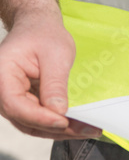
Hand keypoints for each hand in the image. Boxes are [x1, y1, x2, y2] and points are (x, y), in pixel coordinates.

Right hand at [0, 11, 101, 138]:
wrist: (39, 28)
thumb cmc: (44, 35)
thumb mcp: (56, 55)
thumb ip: (54, 84)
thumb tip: (57, 112)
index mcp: (2, 73)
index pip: (15, 104)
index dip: (40, 118)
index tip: (64, 122)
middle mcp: (2, 89)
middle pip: (24, 119)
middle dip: (56, 128)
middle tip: (88, 129)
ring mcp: (12, 98)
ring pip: (32, 125)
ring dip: (60, 131)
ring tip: (89, 129)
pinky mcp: (25, 103)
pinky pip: (39, 121)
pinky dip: (58, 126)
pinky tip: (79, 125)